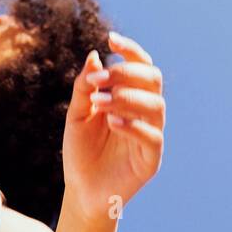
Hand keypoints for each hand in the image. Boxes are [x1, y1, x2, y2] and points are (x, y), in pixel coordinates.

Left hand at [61, 32, 164, 221]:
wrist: (80, 190)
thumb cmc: (81, 150)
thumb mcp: (76, 114)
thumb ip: (85, 87)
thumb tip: (95, 55)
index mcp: (132, 97)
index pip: (142, 66)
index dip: (131, 51)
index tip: (110, 40)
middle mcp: (146, 112)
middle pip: (153, 80)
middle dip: (126, 74)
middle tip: (98, 81)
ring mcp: (151, 135)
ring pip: (155, 105)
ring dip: (127, 98)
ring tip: (99, 102)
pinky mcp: (151, 159)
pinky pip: (152, 137)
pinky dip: (133, 125)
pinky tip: (112, 121)